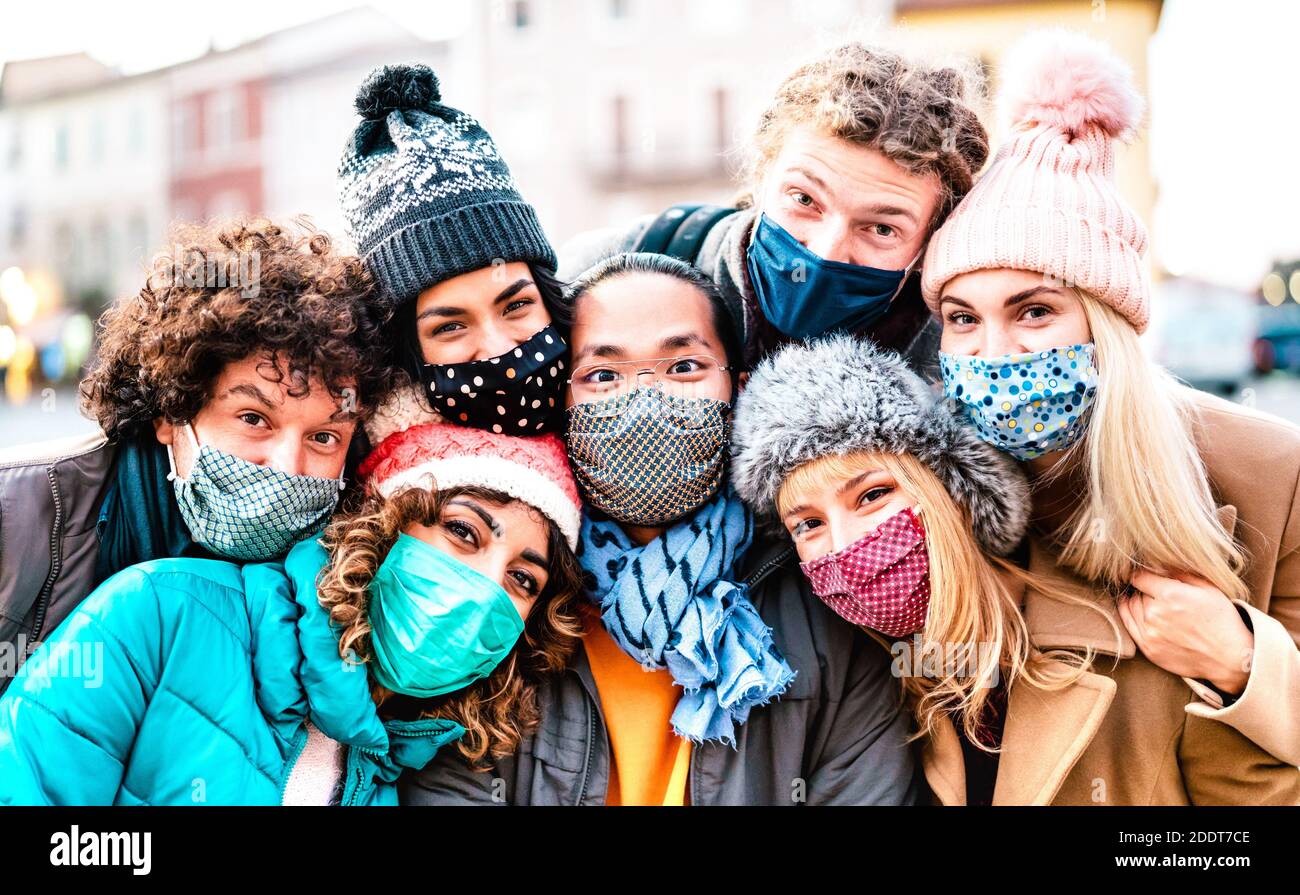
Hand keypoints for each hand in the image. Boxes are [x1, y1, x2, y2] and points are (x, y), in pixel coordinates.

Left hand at [1119, 569, 1254, 696]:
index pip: (1139, 577)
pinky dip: (1130, 615)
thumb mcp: (1208, 588)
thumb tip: (1157, 563)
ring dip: (1138, 602)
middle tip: (1158, 592)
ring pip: (1131, 607)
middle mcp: (1155, 614)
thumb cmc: (1222, 620)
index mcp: (1170, 595)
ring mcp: (1149, 633)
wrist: (1229, 659)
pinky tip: (1138, 611)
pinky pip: (1128, 625)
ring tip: (1153, 602)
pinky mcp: (1148, 648)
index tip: (1146, 575)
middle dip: (1145, 590)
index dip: (1142, 574)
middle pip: (1137, 592)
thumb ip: (1180, 572)